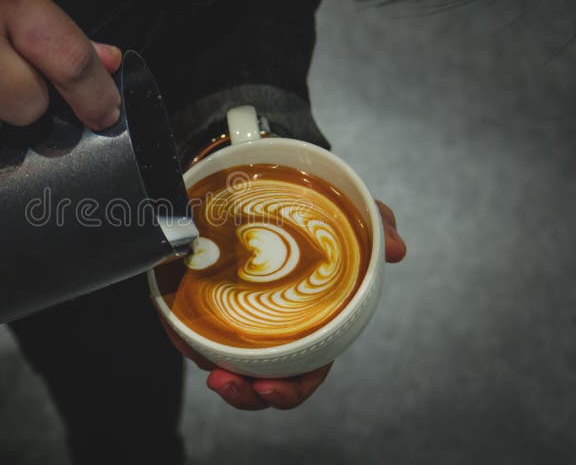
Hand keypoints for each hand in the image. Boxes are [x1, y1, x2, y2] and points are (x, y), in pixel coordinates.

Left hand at [159, 199, 406, 409]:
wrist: (265, 185)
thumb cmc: (309, 217)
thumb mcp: (345, 216)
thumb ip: (374, 226)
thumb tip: (397, 248)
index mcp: (308, 327)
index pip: (302, 375)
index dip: (290, 390)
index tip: (272, 389)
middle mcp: (269, 330)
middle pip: (257, 380)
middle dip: (242, 393)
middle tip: (224, 381)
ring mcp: (232, 319)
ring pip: (218, 360)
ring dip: (209, 365)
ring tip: (200, 355)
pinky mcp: (200, 302)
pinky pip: (188, 328)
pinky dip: (183, 334)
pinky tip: (181, 330)